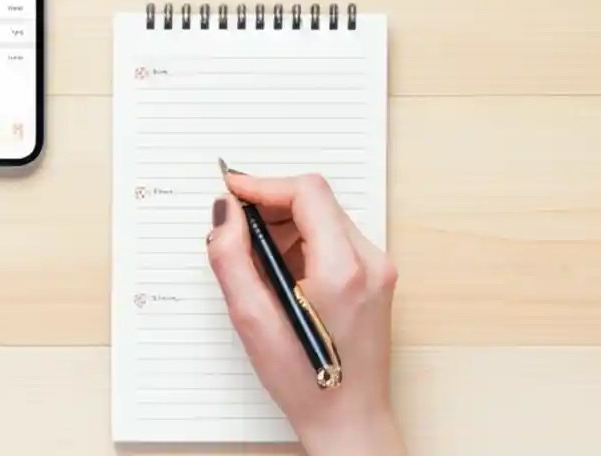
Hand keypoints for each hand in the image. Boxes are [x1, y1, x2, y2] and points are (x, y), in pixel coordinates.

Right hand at [207, 172, 404, 455]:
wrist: (348, 419)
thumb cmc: (305, 381)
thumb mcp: (251, 319)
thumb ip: (231, 257)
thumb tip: (225, 213)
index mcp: (343, 270)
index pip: (307, 193)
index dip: (263, 186)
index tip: (232, 192)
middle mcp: (370, 263)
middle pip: (316, 201)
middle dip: (271, 207)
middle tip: (237, 231)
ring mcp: (378, 271)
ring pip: (324, 218)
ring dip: (285, 227)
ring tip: (258, 264)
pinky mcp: (375, 279)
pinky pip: (333, 240)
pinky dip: (302, 244)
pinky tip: (282, 275)